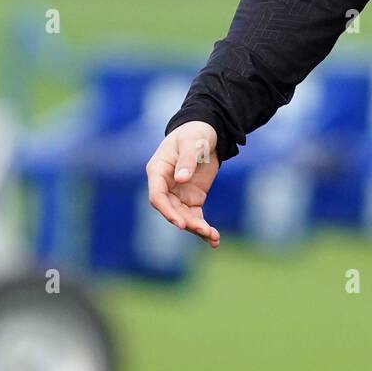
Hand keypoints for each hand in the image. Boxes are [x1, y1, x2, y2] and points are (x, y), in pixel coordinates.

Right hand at [145, 121, 221, 247]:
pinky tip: (214, 239)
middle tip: (204, 230)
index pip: (157, 196)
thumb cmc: (194, 133)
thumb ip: (187, 160)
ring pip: (184, 217)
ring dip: (197, 229)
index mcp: (158, 171)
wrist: (207, 131)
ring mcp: (178, 194)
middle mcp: (165, 186)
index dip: (167, 211)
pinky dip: (203, 227)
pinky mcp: (192, 198)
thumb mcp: (192, 143)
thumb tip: (180, 178)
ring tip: (213, 238)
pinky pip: (195, 216)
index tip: (180, 223)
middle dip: (187, 222)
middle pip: (172, 210)